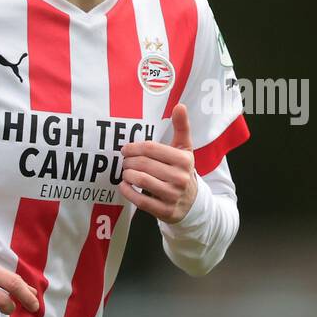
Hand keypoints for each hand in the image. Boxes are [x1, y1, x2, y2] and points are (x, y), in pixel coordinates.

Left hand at [118, 103, 197, 223]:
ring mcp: (173, 195)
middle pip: (143, 164)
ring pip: (140, 180)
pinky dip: (128, 191)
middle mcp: (180, 178)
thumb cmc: (182, 170)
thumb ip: (181, 127)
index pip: (151, 148)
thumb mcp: (185, 149)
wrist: (192, 202)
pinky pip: (140, 200)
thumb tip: (180, 105)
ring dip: (127, 174)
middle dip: (128, 161)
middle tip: (124, 161)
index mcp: (184, 160)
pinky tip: (125, 185)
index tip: (126, 149)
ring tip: (126, 172)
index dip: (134, 147)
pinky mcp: (165, 211)